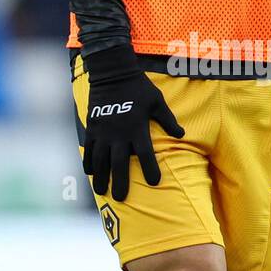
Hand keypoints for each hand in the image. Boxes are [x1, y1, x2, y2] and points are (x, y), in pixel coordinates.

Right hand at [83, 45, 183, 201]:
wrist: (112, 72)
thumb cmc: (139, 87)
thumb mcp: (157, 102)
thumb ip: (168, 120)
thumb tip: (181, 135)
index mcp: (137, 128)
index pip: (146, 154)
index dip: (151, 169)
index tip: (155, 183)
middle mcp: (119, 133)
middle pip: (119, 163)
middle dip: (120, 181)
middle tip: (121, 198)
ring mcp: (103, 131)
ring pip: (101, 159)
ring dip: (101, 177)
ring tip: (102, 191)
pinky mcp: (92, 127)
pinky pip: (89, 148)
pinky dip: (89, 162)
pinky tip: (90, 173)